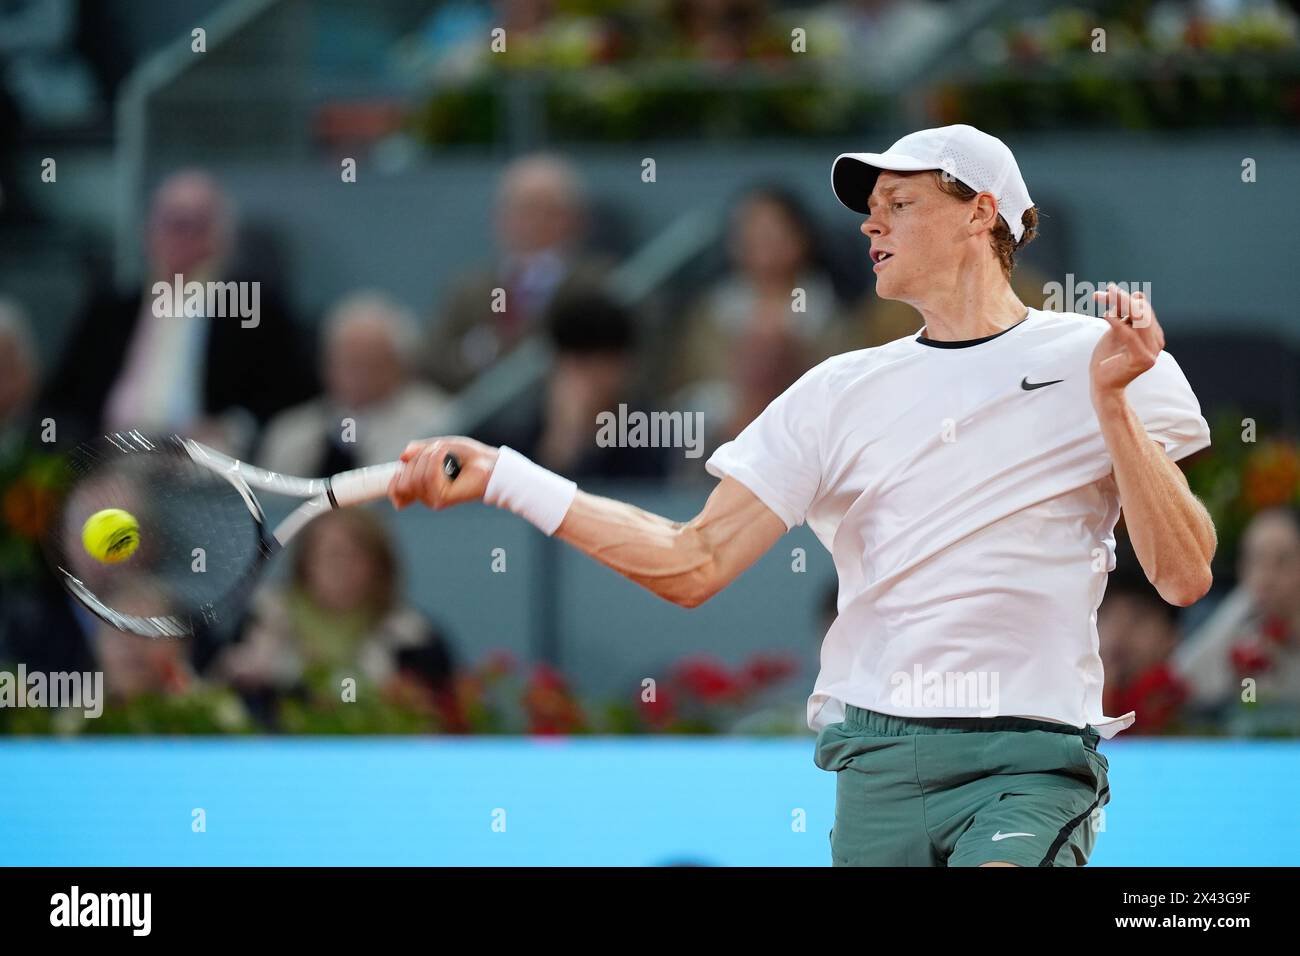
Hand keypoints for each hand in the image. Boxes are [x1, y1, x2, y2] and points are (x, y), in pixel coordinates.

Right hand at [387, 436, 498, 510]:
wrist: (488, 464)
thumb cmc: (467, 456)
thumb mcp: (437, 446)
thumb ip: (418, 451)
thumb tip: (402, 457)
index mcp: (421, 484)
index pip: (396, 489)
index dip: (393, 478)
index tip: (403, 462)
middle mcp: (425, 494)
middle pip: (402, 481)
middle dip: (416, 460)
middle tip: (435, 450)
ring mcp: (432, 499)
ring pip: (415, 477)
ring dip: (428, 457)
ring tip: (444, 451)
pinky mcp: (441, 500)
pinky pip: (428, 476)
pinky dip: (435, 459)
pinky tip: (445, 454)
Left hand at [1089, 283, 1164, 402]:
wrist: (1103, 385)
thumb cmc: (1108, 359)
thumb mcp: (1116, 332)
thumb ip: (1126, 316)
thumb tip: (1139, 294)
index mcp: (1153, 334)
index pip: (1143, 310)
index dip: (1125, 298)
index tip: (1105, 291)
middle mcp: (1157, 342)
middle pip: (1142, 312)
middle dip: (1124, 298)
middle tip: (1107, 288)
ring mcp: (1153, 351)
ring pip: (1138, 320)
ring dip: (1121, 305)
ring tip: (1105, 296)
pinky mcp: (1143, 359)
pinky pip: (1130, 336)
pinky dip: (1117, 323)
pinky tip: (1106, 315)